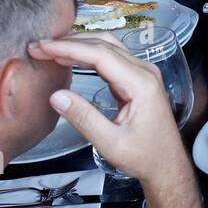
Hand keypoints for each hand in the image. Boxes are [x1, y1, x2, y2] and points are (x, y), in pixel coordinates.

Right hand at [28, 36, 187, 187]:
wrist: (167, 165)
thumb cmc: (144, 157)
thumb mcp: (111, 143)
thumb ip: (84, 118)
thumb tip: (56, 96)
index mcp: (140, 83)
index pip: (100, 55)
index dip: (69, 48)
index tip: (43, 47)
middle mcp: (144, 71)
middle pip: (104, 44)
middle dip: (70, 43)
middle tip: (39, 46)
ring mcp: (142, 72)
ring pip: (108, 47)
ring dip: (78, 45)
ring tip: (50, 49)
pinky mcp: (137, 78)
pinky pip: (111, 58)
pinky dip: (88, 54)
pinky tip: (70, 58)